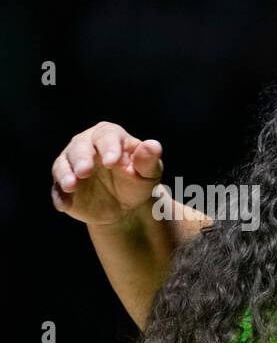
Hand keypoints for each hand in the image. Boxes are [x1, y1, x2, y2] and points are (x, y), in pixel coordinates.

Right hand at [51, 121, 165, 226]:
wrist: (126, 206)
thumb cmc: (138, 181)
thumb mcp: (148, 173)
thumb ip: (148, 160)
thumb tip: (154, 145)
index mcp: (109, 136)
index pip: (106, 136)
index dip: (108, 148)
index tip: (113, 162)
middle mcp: (85, 145)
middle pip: (79, 147)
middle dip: (81, 159)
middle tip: (85, 171)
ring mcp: (71, 165)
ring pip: (63, 165)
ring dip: (65, 175)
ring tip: (71, 186)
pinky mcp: (62, 184)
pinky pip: (57, 189)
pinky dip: (60, 196)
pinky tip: (64, 205)